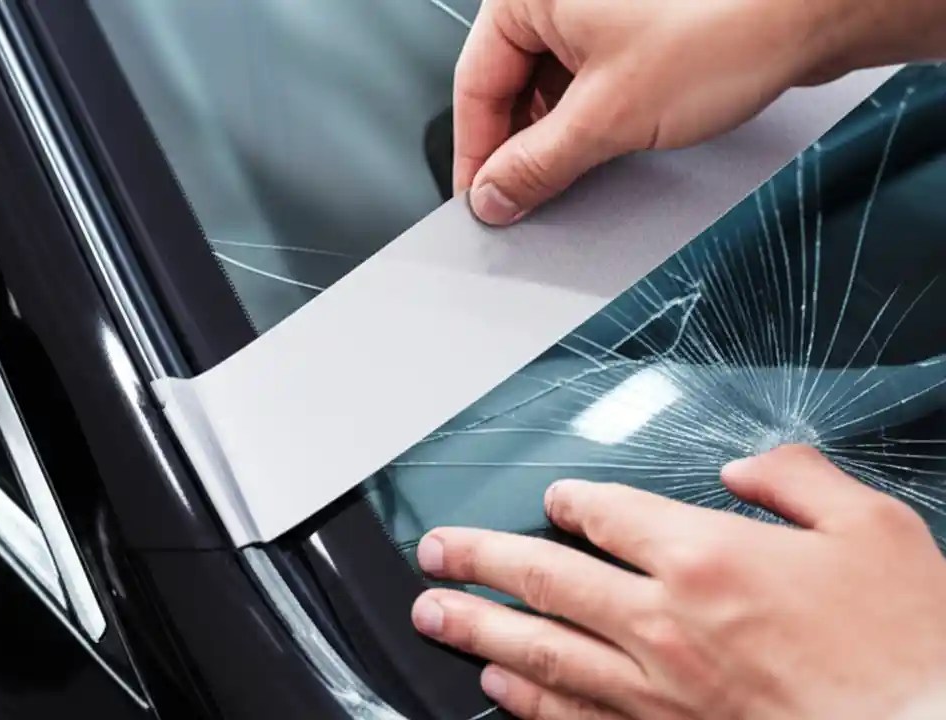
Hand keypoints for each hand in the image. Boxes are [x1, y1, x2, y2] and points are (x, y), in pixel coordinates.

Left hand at [410, 445, 945, 718]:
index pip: (608, 513)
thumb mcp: (872, 529)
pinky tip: (498, 688)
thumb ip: (798, 479)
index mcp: (708, 556)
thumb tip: (748, 465)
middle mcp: (666, 622)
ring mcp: (658, 691)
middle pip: (546, 578)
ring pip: (543, 650)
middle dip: (479, 560)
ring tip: (434, 613)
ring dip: (479, 628)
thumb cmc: (907, 646)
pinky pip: (576, 719)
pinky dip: (529, 702)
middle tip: (433, 552)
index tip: (553, 501)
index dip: (571, 501)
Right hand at [452, 0, 937, 224]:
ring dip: (558, 137)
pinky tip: (605, 150)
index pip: (474, 85)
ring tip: (573, 177)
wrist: (817, 6)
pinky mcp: (638, 22)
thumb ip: (537, 165)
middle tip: (525, 201)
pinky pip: (592, 78)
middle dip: (519, 147)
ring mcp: (600, 6)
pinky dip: (592, 118)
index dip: (475, 154)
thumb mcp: (608, 116)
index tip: (483, 201)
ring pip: (552, 85)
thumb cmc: (725, 23)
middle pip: (511, 85)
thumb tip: (495, 194)